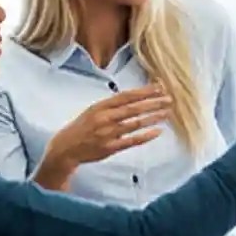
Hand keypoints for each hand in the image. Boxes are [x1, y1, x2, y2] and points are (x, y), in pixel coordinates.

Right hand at [32, 84, 171, 189]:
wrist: (65, 148)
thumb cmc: (81, 127)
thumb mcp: (92, 110)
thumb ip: (111, 105)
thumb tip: (133, 97)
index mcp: (100, 106)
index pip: (126, 96)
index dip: (144, 91)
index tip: (159, 87)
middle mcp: (105, 118)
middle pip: (134, 108)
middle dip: (153, 103)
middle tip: (169, 99)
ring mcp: (108, 134)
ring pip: (135, 123)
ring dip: (153, 118)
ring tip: (167, 113)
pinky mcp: (110, 148)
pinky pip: (132, 141)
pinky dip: (145, 136)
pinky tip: (157, 132)